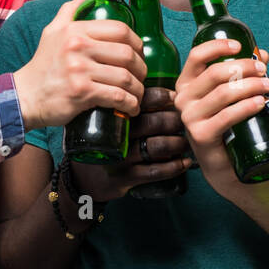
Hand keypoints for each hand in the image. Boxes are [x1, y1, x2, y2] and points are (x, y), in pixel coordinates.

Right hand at [12, 0, 146, 130]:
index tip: (139, 53)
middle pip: (127, 54)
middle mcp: (78, 47)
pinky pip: (117, 97)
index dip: (137, 42)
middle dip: (141, 68)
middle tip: (140, 76)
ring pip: (125, 78)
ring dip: (138, 89)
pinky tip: (131, 108)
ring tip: (137, 94)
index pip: (119, 29)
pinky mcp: (82, 92)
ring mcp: (80, 70)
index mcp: (75, 30)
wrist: (25, 96)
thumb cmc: (42, 65)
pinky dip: (130, 104)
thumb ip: (70, 10)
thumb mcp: (52, 31)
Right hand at [70, 87, 192, 202]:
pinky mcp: (125, 177)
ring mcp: (120, 157)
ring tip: (186, 142)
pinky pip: (154, 171)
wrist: (82, 178)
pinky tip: (184, 163)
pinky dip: (174, 167)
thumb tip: (163, 90)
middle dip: (175, 120)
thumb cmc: (102, 144)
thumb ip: (125, 105)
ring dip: (177, 143)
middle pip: (153, 122)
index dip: (162, 96)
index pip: (141, 99)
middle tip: (186, 121)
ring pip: (156, 146)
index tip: (175, 97)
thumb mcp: (104, 120)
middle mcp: (115, 134)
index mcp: (112, 114)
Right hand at [173, 39, 268, 195]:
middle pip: (214, 73)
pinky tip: (260, 103)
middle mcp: (183, 99)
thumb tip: (262, 54)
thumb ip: (243, 73)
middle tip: (264, 71)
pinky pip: (227, 116)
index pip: (196, 56)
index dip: (217, 47)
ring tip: (268, 87)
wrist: (226, 165)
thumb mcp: (232, 95)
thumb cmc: (228, 125)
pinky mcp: (201, 135)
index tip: (239, 46)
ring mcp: (189, 118)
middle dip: (244, 68)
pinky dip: (246, 107)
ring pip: (223, 93)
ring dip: (250, 86)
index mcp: (187, 84)